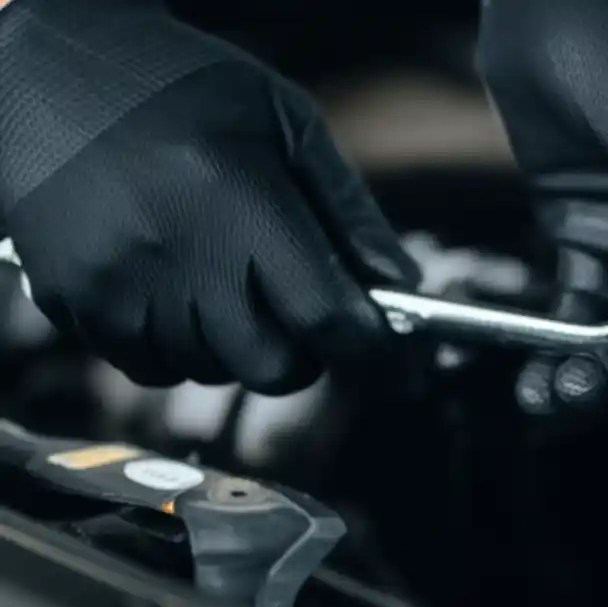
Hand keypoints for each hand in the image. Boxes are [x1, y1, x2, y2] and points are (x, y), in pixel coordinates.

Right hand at [0, 0, 419, 393]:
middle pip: (272, 368)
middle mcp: (181, 256)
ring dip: (236, 347)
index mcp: (243, 204)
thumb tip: (399, 284)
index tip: (376, 345)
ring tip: (225, 281)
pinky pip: (147, 368)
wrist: (48, 71)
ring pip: (211, 373)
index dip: (365, 345)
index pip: (326, 318)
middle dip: (303, 353)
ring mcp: (121, 287)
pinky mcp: (76, 303)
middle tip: (300, 313)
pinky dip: (175, 348)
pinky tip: (175, 292)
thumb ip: (348, 209)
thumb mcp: (285, 123)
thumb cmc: (179, 87)